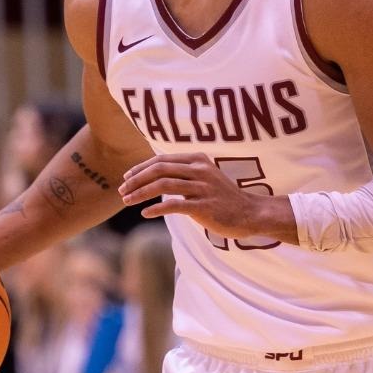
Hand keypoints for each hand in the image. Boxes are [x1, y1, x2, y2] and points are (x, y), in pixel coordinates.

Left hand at [119, 153, 289, 242]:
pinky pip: (174, 205)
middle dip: (136, 179)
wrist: (251, 213)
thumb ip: (183, 174)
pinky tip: (145, 213)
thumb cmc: (223, 197)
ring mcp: (202, 188)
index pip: (162, 160)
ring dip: (140, 193)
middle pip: (159, 169)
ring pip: (163, 185)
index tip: (126, 177)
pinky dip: (156, 208)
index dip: (141, 168)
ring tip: (127, 201)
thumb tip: (155, 177)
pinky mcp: (204, 207)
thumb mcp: (204, 177)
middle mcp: (199, 170)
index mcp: (197, 160)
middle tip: (122, 190)